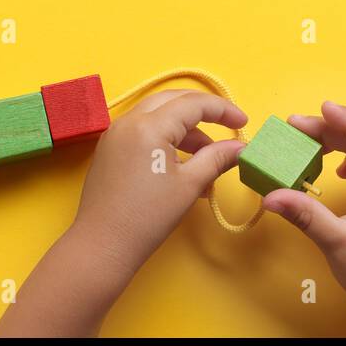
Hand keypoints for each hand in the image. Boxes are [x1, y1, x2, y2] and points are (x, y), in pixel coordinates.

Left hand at [72, 89, 247, 274]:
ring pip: (157, 114)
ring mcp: (115, 133)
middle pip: (173, 100)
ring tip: (207, 155)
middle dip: (203, 111)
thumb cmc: (148, 217)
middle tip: (227, 126)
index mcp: (149, 126)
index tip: (243, 122)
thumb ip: (217, 159)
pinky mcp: (109, 148)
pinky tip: (183, 164)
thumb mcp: (189, 185)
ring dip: (184, 128)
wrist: (103, 245)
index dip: (222, 109)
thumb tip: (240, 147)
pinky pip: (143, 130)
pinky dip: (165, 138)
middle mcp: (128, 121)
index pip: (193, 104)